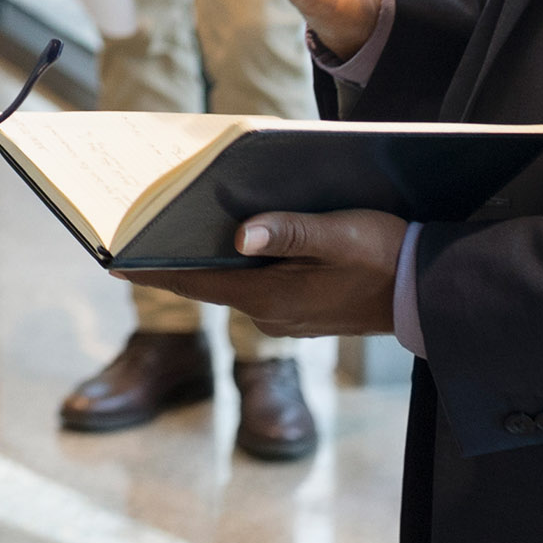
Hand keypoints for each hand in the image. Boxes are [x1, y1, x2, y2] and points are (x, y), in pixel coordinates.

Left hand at [117, 208, 405, 337]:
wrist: (431, 294)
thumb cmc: (389, 256)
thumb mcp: (341, 234)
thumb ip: (290, 232)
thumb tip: (239, 234)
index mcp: (272, 297)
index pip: (195, 282)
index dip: (152, 269)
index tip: (111, 260)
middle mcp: (270, 314)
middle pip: (209, 280)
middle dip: (177, 254)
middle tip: (140, 227)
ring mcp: (286, 317)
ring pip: (234, 281)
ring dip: (211, 257)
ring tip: (179, 224)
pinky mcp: (302, 312)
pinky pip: (258, 285)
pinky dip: (241, 264)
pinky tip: (237, 238)